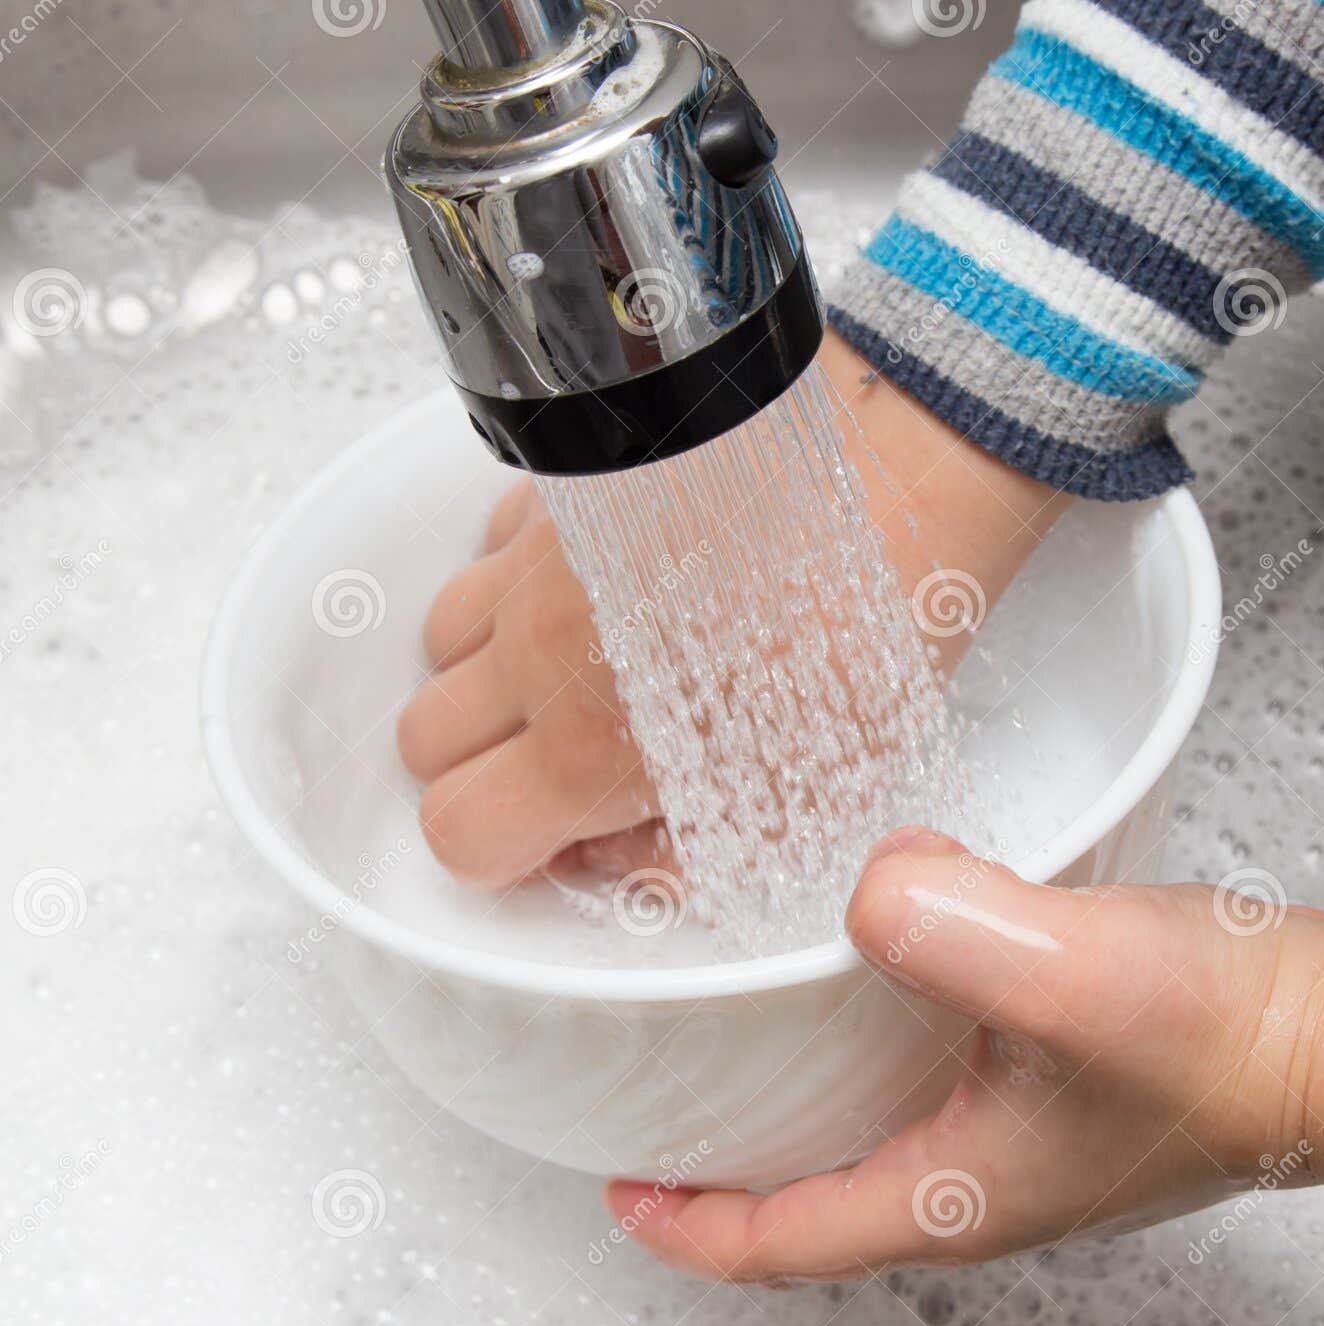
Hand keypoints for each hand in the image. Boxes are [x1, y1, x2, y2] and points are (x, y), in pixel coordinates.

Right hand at [396, 332, 1064, 887]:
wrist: (898, 463)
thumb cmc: (871, 616)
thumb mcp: (812, 793)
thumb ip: (695, 854)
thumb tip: (623, 862)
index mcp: (591, 745)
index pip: (456, 833)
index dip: (502, 848)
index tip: (560, 834)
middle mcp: (538, 648)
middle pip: (424, 740)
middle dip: (488, 765)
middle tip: (574, 760)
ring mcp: (537, 558)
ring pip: (442, 642)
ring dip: (494, 670)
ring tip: (589, 671)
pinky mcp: (561, 485)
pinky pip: (487, 550)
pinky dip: (518, 582)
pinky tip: (602, 590)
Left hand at [603, 829, 1323, 1281]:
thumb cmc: (1230, 1043)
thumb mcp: (1072, 981)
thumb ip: (959, 934)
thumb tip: (872, 891)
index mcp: (950, 1192)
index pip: (779, 1241)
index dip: (685, 1224)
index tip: (621, 1184)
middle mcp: (972, 1176)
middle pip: (810, 1188)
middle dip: (728, 1153)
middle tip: (664, 1097)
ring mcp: (1011, 1128)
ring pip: (865, 1123)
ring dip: (797, 1086)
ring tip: (741, 1021)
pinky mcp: (1046, 1072)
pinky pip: (923, 1063)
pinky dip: (872, 1027)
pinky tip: (873, 956)